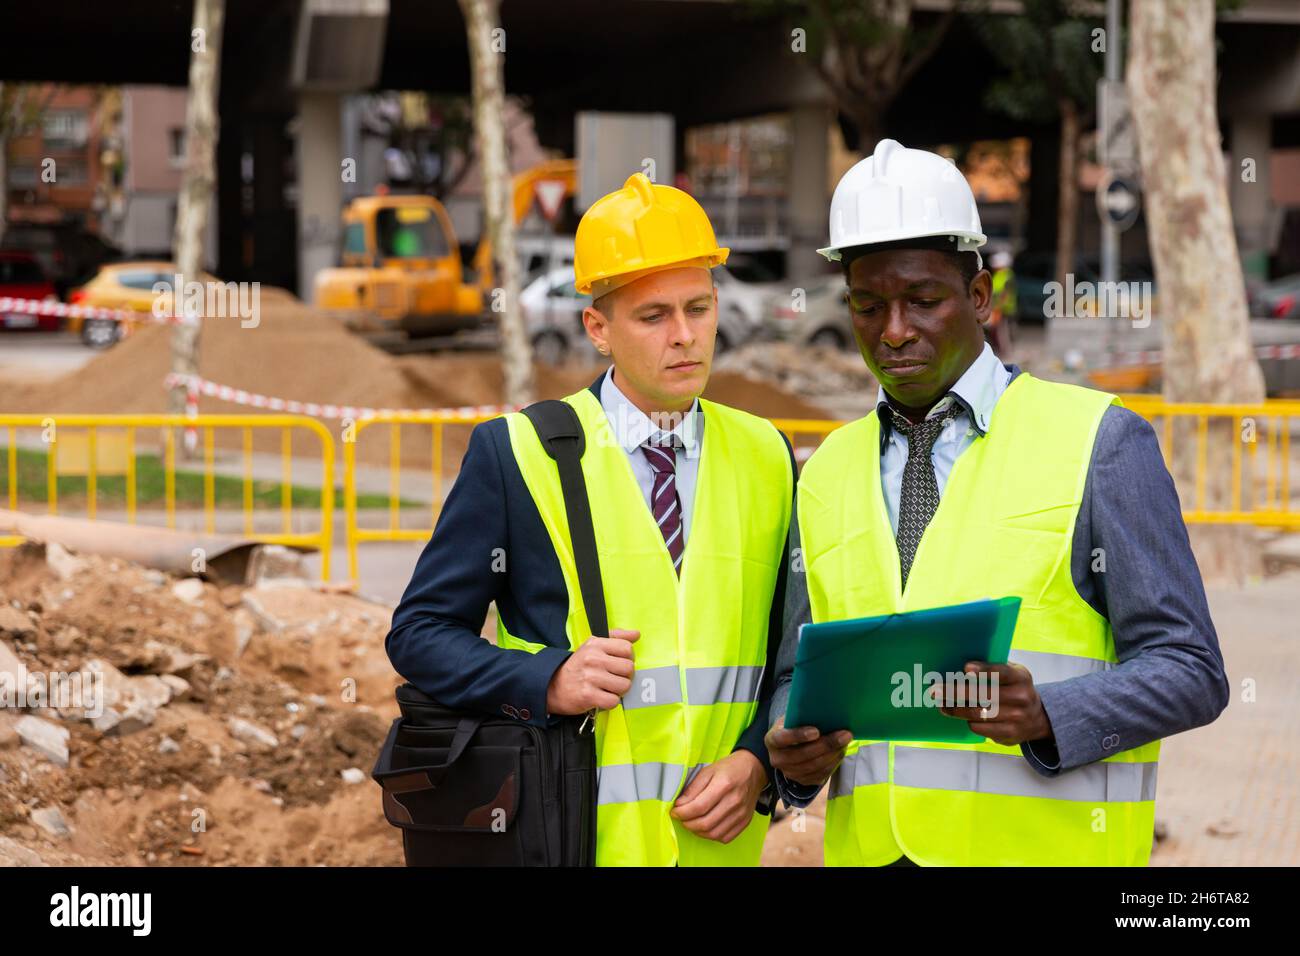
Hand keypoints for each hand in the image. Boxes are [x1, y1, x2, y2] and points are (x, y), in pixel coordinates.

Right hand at [545, 629, 637, 715]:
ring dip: (618, 690)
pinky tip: (601, 697)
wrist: (552, 686)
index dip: (628, 658)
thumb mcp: (592, 646)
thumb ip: (616, 638)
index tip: (620, 663)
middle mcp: (593, 659)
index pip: (627, 648)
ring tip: (607, 688)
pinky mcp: (588, 696)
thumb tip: (636, 634)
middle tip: (614, 678)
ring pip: (624, 686)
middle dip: (625, 676)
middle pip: (629, 668)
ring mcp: (591, 677)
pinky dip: (610, 702)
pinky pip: (614, 701)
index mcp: (596, 644)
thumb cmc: (577, 666)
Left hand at [670, 750, 766, 843]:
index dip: (683, 813)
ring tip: (691, 823)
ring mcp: (741, 814)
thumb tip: (680, 805)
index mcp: (724, 784)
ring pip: (714, 833)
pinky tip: (705, 827)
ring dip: (697, 832)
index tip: (674, 812)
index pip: (699, 807)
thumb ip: (693, 788)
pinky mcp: (745, 821)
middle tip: (681, 818)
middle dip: (687, 824)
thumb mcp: (707, 771)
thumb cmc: (728, 769)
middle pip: (705, 823)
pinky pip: (725, 837)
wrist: (753, 770)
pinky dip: (711, 835)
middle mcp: (734, 801)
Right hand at [764, 716, 850, 787]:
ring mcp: (790, 773)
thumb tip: (824, 713)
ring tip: (845, 742)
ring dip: (833, 754)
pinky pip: (820, 775)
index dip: (798, 735)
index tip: (816, 731)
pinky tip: (840, 752)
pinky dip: (833, 763)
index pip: (782, 738)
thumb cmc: (792, 727)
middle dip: (826, 745)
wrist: (788, 747)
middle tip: (844, 735)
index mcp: (772, 740)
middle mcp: (778, 759)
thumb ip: (801, 717)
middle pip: (802, 755)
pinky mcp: (803, 781)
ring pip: (814, 766)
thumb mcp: (791, 718)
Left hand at [936, 661, 1052, 745]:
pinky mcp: (1010, 734)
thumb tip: (959, 668)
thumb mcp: (1012, 675)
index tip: (965, 668)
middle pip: (983, 695)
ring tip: (941, 704)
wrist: (1037, 718)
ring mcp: (1017, 717)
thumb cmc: (1015, 689)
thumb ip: (993, 670)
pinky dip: (967, 721)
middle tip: (935, 690)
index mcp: (1020, 677)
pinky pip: (981, 728)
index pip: (1001, 672)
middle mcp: (1021, 697)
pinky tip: (958, 715)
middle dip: (955, 692)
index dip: (983, 670)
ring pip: (978, 713)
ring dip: (955, 709)